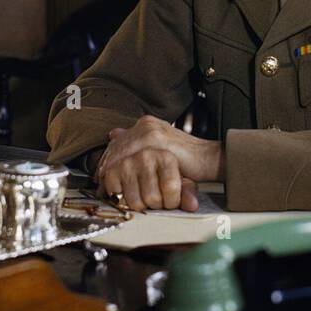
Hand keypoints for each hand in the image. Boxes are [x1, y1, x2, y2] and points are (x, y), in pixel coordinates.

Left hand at [95, 115, 222, 211]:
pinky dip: (124, 173)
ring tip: (108, 186)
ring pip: (121, 153)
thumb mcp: (160, 150)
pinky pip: (132, 159)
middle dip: (107, 167)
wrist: (209, 159)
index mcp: (146, 124)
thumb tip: (112, 133)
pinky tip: (120, 184)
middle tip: (100, 184)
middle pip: (116, 147)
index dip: (108, 159)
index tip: (101, 175)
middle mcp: (146, 125)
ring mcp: (151, 132)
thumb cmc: (186, 159)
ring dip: (112, 171)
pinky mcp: (157, 142)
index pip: (118, 141)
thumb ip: (139, 143)